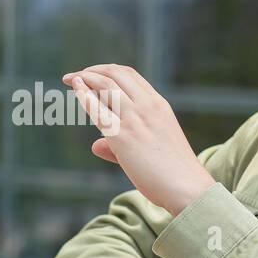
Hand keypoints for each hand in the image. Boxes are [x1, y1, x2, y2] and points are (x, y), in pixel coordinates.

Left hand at [62, 64, 215, 214]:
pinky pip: (98, 109)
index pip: (130, 76)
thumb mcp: (151, 148)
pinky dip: (83, 94)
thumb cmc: (171, 172)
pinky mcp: (123, 136)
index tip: (91, 75)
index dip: (107, 71)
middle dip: (93, 70)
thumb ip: (120, 145)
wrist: (188, 187)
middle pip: (116, 74)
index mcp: (158, 104)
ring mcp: (135, 119)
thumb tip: (95, 145)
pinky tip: (74, 89)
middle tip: (74, 75)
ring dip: (84, 77)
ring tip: (69, 78)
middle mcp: (147, 106)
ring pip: (106, 85)